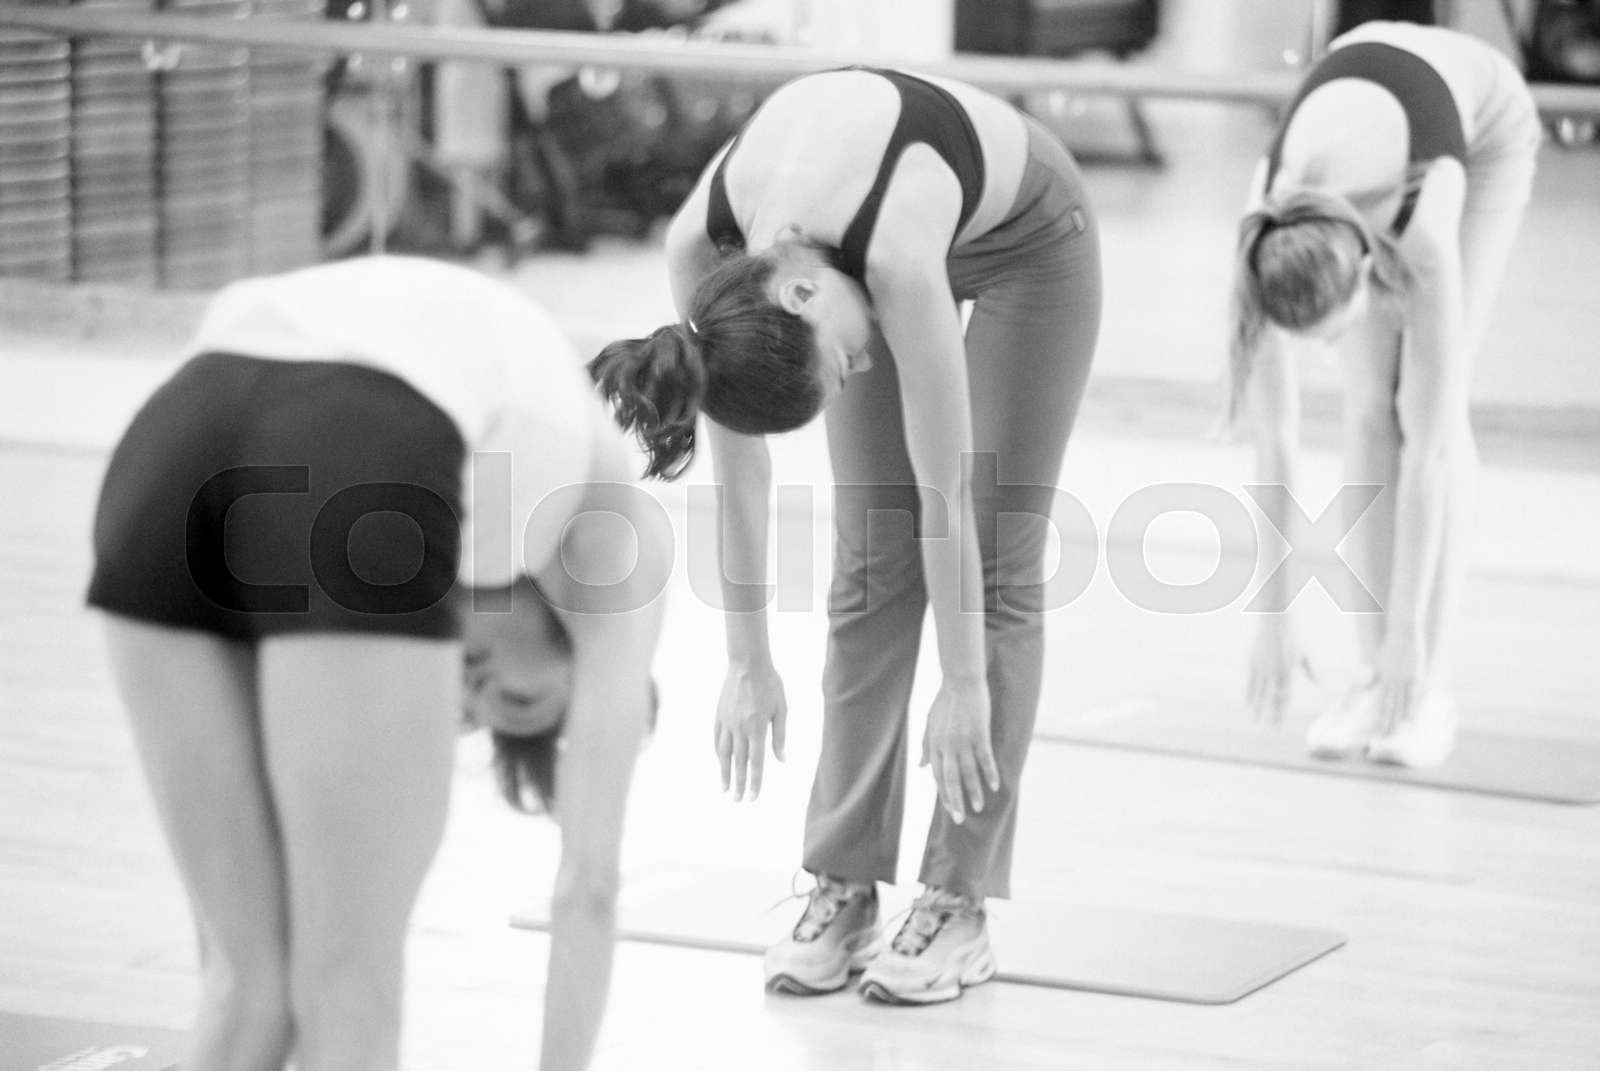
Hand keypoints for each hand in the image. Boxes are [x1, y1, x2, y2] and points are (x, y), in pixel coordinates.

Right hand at [714, 662, 786, 800]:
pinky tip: (720, 761)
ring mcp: (727, 722)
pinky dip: (718, 752)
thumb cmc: (770, 685)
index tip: (752, 798)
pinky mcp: (719, 715)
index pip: (756, 763)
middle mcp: (740, 729)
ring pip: (723, 753)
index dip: (755, 783)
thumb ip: (779, 736)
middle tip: (737, 801)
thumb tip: (782, 760)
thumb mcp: (781, 709)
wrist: (747, 663)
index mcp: (757, 729)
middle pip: (738, 763)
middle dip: (739, 784)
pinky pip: (717, 738)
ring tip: (725, 788)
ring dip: (724, 773)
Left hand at [920, 677, 999, 825]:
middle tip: (960, 819)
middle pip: (950, 779)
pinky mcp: (979, 734)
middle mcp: (947, 746)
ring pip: (968, 772)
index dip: (944, 794)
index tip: (951, 810)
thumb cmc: (945, 702)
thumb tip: (921, 766)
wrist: (960, 681)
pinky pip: (984, 758)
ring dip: (974, 792)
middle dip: (955, 800)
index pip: (938, 776)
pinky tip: (994, 786)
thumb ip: (926, 746)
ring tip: (979, 808)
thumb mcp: (929, 724)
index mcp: (935, 744)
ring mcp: (963, 740)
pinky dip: (989, 773)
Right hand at [1248, 616, 1314, 724]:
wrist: (1275, 616)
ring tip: (1254, 718)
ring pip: (1257, 691)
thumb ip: (1312, 671)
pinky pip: (1250, 681)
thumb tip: (1321, 685)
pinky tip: (1248, 702)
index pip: (1283, 696)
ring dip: (1256, 706)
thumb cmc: (1294, 633)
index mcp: (1287, 670)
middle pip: (1269, 697)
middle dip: (1268, 713)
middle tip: (1265, 727)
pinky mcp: (1252, 660)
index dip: (1280, 711)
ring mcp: (1261, 666)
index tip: (1277, 723)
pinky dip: (1249, 692)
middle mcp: (1273, 671)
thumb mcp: (1306, 652)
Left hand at [1373, 628, 1423, 734]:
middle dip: (1385, 724)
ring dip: (1397, 720)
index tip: (1375, 730)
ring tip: (1394, 735)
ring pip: (1399, 705)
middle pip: (1387, 707)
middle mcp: (1390, 682)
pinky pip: (1413, 696)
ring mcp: (1403, 680)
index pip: (1379, 703)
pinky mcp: (1415, 676)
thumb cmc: (1391, 645)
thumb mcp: (1379, 661)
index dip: (1378, 717)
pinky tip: (1412, 720)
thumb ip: (1377, 674)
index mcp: (1381, 678)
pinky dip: (1413, 708)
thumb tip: (1370, 682)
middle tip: (1381, 740)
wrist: (1402, 631)